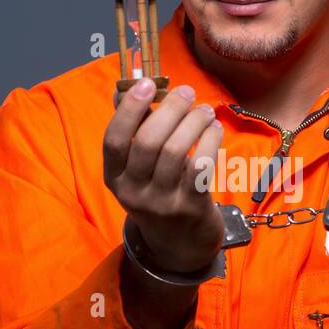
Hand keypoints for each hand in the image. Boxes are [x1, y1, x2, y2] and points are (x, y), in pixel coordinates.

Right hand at [104, 78, 224, 273]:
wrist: (179, 245)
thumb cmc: (157, 192)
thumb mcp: (137, 169)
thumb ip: (133, 129)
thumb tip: (129, 86)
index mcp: (115, 178)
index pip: (114, 140)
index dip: (129, 109)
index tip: (148, 84)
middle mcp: (134, 192)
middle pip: (149, 142)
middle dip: (171, 110)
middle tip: (187, 93)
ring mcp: (162, 203)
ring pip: (176, 151)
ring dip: (193, 122)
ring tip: (204, 110)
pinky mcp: (190, 208)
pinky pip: (201, 166)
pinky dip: (209, 141)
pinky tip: (214, 129)